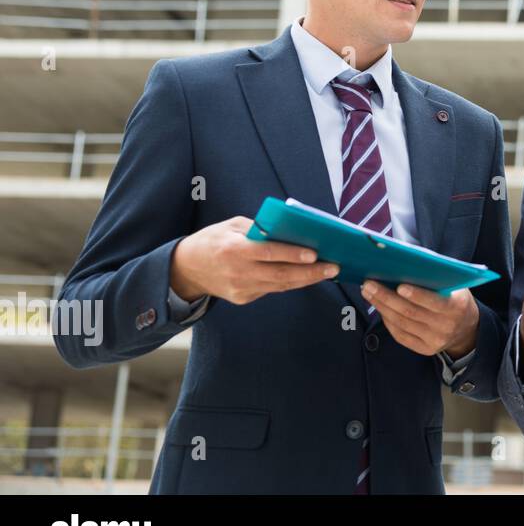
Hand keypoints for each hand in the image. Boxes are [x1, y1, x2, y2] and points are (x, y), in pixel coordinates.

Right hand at [171, 216, 338, 305]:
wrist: (187, 269)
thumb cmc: (213, 240)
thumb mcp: (232, 226)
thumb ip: (259, 228)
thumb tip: (291, 230)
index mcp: (233, 249)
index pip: (268, 253)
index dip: (292, 254)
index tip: (315, 254)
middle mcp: (238, 272)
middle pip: (280, 274)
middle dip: (310, 272)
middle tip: (333, 267)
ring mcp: (241, 288)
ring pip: (280, 285)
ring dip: (306, 279)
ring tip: (328, 272)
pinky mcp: (243, 298)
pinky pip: (272, 289)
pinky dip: (291, 283)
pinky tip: (308, 276)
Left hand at [361, 281, 479, 357]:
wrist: (466, 329)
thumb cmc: (455, 298)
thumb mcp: (455, 285)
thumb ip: (436, 277)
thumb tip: (408, 262)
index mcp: (457, 307)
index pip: (435, 302)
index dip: (417, 295)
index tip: (399, 285)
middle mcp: (446, 326)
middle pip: (411, 312)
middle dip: (387, 297)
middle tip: (369, 284)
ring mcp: (435, 340)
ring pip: (402, 323)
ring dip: (382, 307)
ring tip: (368, 293)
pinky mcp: (424, 349)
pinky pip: (400, 335)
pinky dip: (387, 321)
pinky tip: (379, 308)